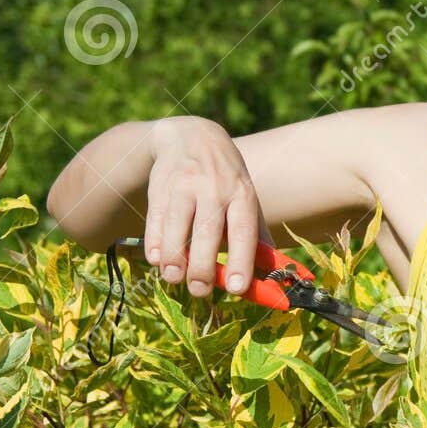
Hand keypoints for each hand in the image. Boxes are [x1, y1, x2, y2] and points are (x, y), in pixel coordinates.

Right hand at [142, 116, 267, 298]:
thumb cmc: (225, 178)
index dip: (240, 260)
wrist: (191, 136)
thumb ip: (255, 234)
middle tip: (199, 290)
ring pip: (177, 226)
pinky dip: (155, 242)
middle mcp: (215, 188)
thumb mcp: (245, 197)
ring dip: (174, 258)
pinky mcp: (160, 185)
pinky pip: (156, 218)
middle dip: (202, 267)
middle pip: (208, 232)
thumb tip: (271, 274)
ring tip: (175, 279)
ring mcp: (185, 185)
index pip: (244, 231)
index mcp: (242, 194)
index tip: (236, 288)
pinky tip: (156, 259)